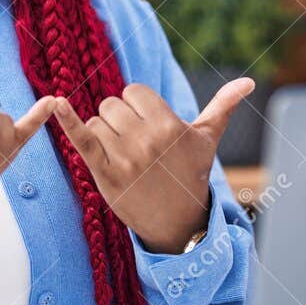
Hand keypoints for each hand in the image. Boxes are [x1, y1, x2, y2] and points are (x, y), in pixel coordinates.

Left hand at [52, 78, 254, 253]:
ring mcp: (125, 158)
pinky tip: (55, 104)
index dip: (137, 106)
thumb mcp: (206, 140)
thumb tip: (250, 82)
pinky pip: (83, 139)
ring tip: (123, 155)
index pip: (134, 92)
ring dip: (104, 134)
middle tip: (136, 146)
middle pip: (112, 104)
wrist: (177, 222)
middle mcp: (147, 140)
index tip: (147, 127)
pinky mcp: (105, 174)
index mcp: (169, 125)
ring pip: (97, 121)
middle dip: (120, 120)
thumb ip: (223, 107)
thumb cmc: (190, 174)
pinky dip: (67, 121)